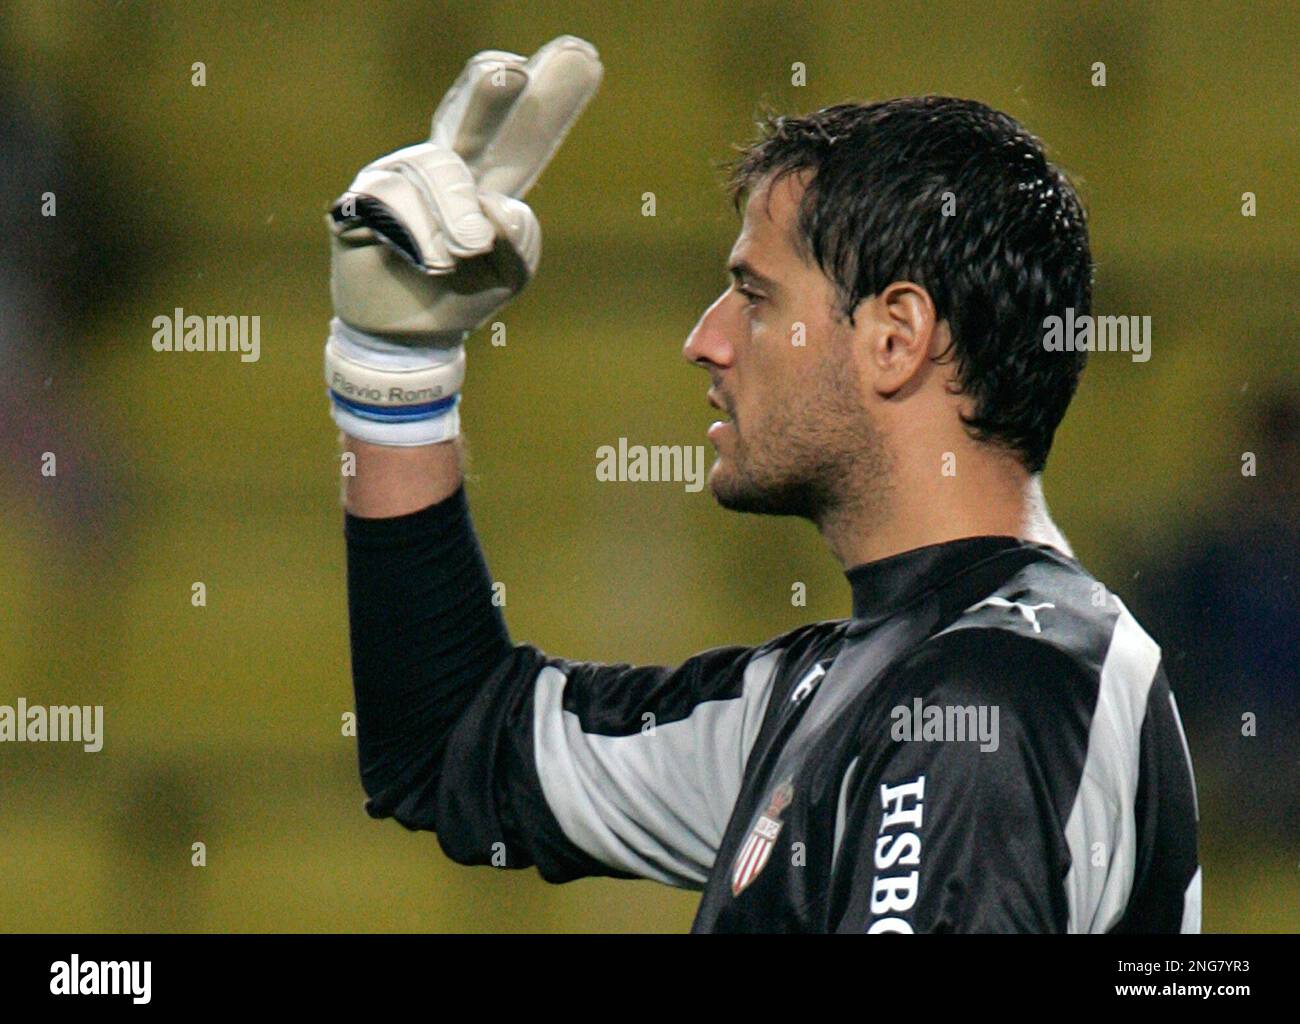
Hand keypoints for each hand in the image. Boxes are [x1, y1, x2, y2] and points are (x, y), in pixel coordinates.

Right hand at [324, 36, 601, 445]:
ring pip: (437, 172)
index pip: (525, 135)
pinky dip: (419, 236)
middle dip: (491, 92)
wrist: (409, 337)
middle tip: (511, 73)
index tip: (584, 58)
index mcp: (489, 180)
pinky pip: (396, 201)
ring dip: (455, 218)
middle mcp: (447, 167)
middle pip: (472, 116)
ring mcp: (403, 176)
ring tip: (464, 253)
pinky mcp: (363, 197)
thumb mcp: (509, 274)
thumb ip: (521, 241)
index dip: (550, 99)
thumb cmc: (461, 295)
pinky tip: (426, 262)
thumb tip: (495, 206)